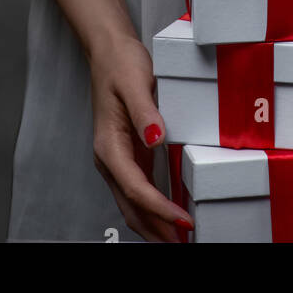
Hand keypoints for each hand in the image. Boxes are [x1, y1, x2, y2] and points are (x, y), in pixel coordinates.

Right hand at [89, 34, 192, 242]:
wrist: (108, 51)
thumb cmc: (120, 64)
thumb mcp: (134, 82)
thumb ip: (144, 112)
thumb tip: (155, 139)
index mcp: (109, 146)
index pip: (136, 189)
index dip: (160, 209)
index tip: (183, 220)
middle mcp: (109, 159)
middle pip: (131, 206)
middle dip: (156, 228)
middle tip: (184, 241)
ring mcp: (117, 159)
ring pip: (132, 203)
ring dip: (153, 223)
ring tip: (178, 236)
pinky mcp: (126, 155)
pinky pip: (137, 190)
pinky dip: (152, 207)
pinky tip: (168, 211)